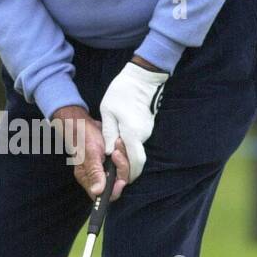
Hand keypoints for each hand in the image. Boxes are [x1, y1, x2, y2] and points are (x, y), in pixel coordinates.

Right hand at [51, 106, 129, 201]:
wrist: (84, 123)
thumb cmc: (83, 137)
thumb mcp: (90, 154)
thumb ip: (95, 172)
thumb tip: (97, 192)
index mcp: (88, 179)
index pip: (104, 195)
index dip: (115, 190)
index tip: (120, 181)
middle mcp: (98, 176)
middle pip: (117, 183)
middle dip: (121, 169)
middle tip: (116, 154)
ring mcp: (106, 169)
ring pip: (123, 172)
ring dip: (124, 159)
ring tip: (117, 144)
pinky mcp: (112, 161)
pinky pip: (124, 163)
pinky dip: (125, 153)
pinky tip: (119, 143)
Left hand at [99, 61, 168, 185]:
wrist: (142, 77)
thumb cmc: (123, 92)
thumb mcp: (108, 112)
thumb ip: (109, 135)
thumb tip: (109, 153)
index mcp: (133, 134)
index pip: (135, 164)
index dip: (127, 175)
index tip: (118, 180)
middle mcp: (143, 136)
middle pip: (136, 160)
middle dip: (123, 165)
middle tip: (110, 158)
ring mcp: (147, 131)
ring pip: (135, 150)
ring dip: (124, 153)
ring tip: (112, 144)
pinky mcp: (146, 127)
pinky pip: (136, 141)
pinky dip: (127, 144)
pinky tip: (118, 137)